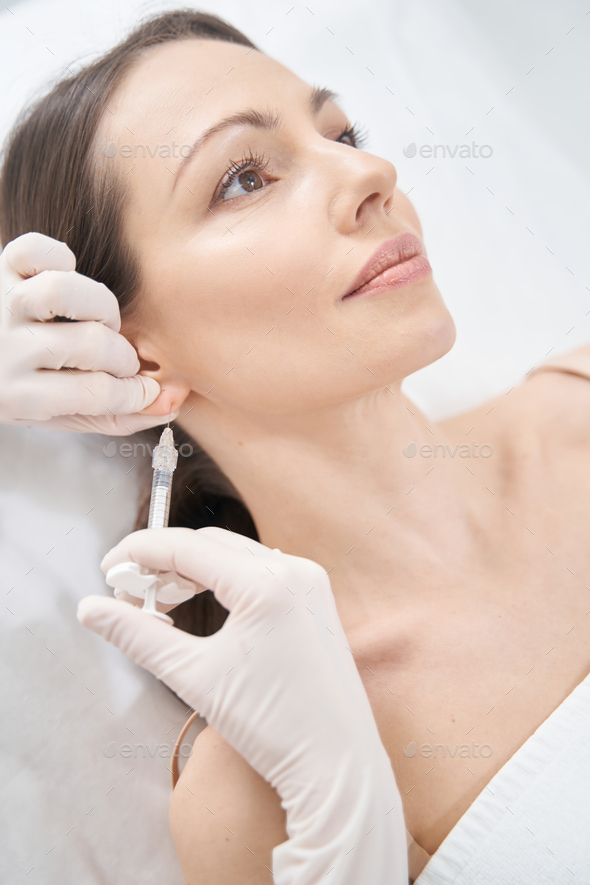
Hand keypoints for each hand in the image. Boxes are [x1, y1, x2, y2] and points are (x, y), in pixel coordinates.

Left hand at [0, 232, 177, 433]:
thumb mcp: (56, 415)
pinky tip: (68, 278)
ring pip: (64, 291)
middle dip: (123, 358)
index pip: (96, 395)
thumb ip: (112, 416)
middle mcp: (6, 349)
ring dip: (101, 307)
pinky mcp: (0, 266)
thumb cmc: (19, 388)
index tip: (146, 392)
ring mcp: (3, 303)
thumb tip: (165, 406)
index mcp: (16, 396)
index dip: (134, 395)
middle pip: (91, 345)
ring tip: (103, 323)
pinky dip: (59, 257)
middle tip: (123, 361)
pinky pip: (35, 249)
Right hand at [78, 526, 407, 883]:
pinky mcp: (315, 601)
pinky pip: (259, 575)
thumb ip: (137, 635)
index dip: (139, 552)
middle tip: (126, 592)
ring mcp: (310, 583)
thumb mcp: (194, 676)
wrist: (337, 768)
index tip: (107, 568)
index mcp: (267, 582)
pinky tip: (198, 606)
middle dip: (163, 563)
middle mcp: (294, 570)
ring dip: (192, 572)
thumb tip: (89, 609)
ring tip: (156, 604)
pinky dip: (222, 583)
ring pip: (235, 557)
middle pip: (211, 545)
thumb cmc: (272, 725)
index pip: (187, 547)